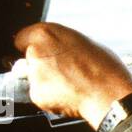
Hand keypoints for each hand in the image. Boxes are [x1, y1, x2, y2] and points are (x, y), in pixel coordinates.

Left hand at [14, 22, 131, 128]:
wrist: (109, 94)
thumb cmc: (104, 68)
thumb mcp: (82, 43)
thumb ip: (61, 44)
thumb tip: (55, 51)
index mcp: (45, 33)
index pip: (22, 39)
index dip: (35, 47)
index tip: (44, 54)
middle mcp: (35, 51)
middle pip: (26, 59)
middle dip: (40, 66)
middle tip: (62, 72)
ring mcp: (34, 74)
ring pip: (32, 79)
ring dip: (45, 83)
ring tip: (68, 85)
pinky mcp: (37, 94)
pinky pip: (40, 96)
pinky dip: (50, 98)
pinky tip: (68, 95)